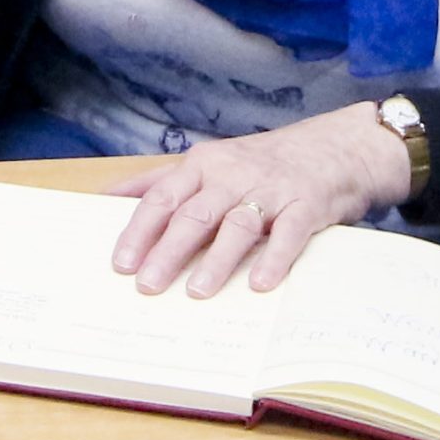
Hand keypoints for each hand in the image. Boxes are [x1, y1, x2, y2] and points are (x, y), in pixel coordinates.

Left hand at [108, 103, 416, 296]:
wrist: (333, 147)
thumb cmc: (259, 162)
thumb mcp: (207, 163)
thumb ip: (160, 180)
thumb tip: (107, 197)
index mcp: (202, 166)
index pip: (162, 198)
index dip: (140, 230)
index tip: (121, 262)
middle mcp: (232, 175)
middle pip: (193, 215)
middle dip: (167, 251)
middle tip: (147, 285)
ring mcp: (270, 190)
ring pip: (237, 225)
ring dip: (216, 260)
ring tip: (197, 292)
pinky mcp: (306, 205)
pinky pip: (289, 234)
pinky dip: (274, 259)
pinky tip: (260, 284)